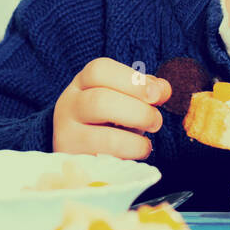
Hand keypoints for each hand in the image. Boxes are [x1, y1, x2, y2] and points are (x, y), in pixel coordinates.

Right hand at [53, 57, 169, 158]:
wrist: (77, 150)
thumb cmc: (107, 119)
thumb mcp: (123, 98)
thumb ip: (144, 90)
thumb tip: (162, 89)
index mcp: (82, 83)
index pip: (99, 70)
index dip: (131, 80)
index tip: (156, 95)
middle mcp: (69, 104)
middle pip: (100, 100)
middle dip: (137, 111)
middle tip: (156, 121)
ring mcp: (67, 133)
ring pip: (104, 136)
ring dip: (135, 139)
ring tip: (147, 142)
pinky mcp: (74, 160)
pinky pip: (105, 158)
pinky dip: (129, 154)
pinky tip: (137, 152)